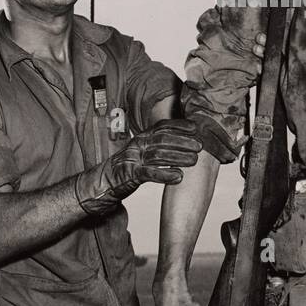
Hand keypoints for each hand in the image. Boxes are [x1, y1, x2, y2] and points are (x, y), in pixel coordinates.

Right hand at [76, 119, 202, 212]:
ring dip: (178, 158)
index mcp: (143, 136)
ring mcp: (134, 159)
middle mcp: (138, 145)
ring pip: (158, 156)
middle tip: (199, 146)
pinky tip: (179, 177)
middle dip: (183, 142)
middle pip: (163, 140)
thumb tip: (186, 140)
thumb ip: (161, 144)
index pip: (162, 126)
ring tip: (193, 161)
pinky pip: (149, 174)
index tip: (195, 128)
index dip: (179, 126)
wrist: (106, 180)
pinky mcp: (130, 175)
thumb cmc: (131, 164)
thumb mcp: (145, 150)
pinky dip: (165, 175)